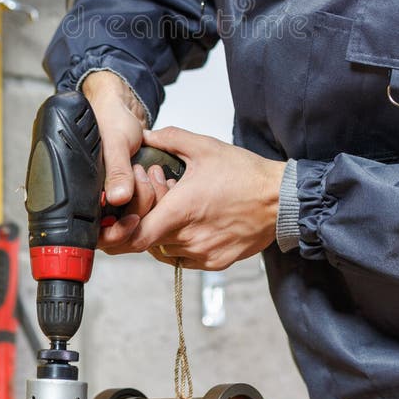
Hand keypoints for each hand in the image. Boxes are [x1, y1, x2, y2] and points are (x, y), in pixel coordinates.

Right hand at [81, 71, 154, 246]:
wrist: (122, 104)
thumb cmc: (109, 117)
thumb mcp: (115, 142)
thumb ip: (116, 170)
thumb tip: (118, 197)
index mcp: (84, 191)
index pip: (95, 231)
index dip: (115, 232)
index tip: (133, 220)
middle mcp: (97, 198)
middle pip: (118, 229)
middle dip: (137, 211)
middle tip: (143, 182)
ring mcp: (114, 196)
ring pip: (133, 220)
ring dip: (148, 203)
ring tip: (151, 175)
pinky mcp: (129, 190)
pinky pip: (142, 207)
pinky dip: (154, 198)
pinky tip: (160, 183)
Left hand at [105, 125, 285, 270]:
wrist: (281, 199)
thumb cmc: (246, 175)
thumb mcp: (205, 148)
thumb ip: (171, 139)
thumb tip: (147, 136)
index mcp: (182, 210)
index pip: (135, 236)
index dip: (118, 233)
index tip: (117, 220)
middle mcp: (190, 237)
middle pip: (148, 240)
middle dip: (147, 218)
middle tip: (161, 195)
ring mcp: (203, 253)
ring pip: (165, 249)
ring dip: (164, 231)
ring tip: (181, 206)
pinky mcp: (216, 262)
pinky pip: (184, 258)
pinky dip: (180, 243)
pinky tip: (193, 221)